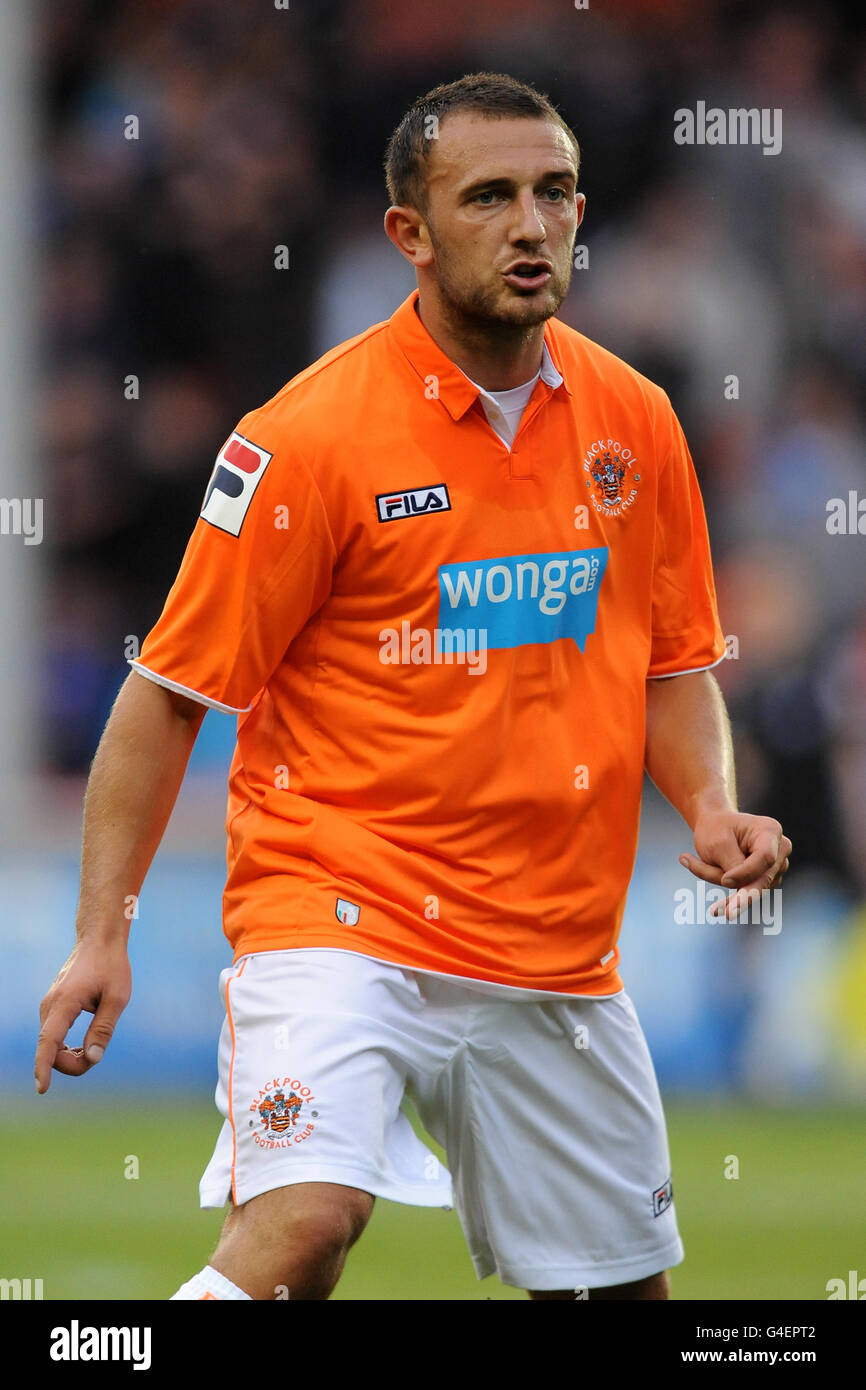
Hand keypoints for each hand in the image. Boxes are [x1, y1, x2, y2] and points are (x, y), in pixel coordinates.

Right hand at [35, 939, 131, 1093]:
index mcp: (65, 1002)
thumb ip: (104, 1028)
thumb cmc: (111, 966)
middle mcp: (50, 1005)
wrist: (99, 940)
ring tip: (94, 1048)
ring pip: (51, 1044)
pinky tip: (82, 1046)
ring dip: (68, 1056)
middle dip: (71, 1063)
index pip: (49, 1042)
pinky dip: (64, 1047)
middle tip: (97, 1055)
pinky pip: (52, 1036)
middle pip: (50, 1049)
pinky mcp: (52, 1007)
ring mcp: (48, 1006)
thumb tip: (93, 1058)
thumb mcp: (117, 997)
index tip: (42, 1089)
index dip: (44, 1067)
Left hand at [679, 811, 791, 920]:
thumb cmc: (715, 829)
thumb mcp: (718, 843)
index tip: (725, 880)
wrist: (714, 826)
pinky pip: (747, 891)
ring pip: (753, 887)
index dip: (747, 872)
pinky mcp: (765, 880)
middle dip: (742, 896)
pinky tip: (715, 909)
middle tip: (726, 915)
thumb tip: (742, 887)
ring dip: (725, 886)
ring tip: (697, 877)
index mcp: (770, 831)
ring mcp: (775, 867)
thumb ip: (732, 864)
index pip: (765, 858)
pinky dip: (729, 895)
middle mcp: (779, 850)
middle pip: (763, 877)